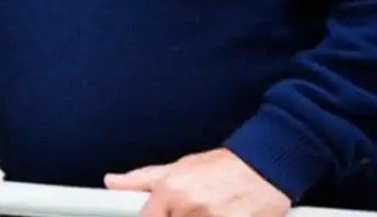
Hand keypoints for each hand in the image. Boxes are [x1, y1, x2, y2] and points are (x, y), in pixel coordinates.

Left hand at [104, 148, 288, 216]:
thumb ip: (143, 179)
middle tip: (193, 211)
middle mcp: (189, 206)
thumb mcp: (179, 166)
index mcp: (170, 189)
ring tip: (211, 211)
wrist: (265, 165)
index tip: (160, 215)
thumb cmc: (222, 166)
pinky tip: (223, 214)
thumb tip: (112, 181)